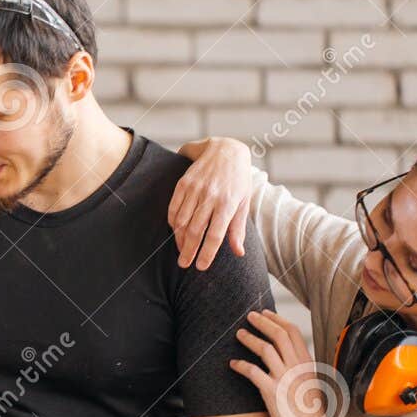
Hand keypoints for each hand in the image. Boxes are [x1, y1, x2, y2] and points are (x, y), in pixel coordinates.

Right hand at [169, 136, 254, 269]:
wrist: (226, 150)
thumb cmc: (238, 180)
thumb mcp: (244, 202)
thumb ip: (238, 229)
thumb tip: (238, 253)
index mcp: (227, 203)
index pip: (214, 235)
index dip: (206, 253)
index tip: (200, 266)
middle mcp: (210, 197)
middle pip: (195, 231)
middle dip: (188, 251)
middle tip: (184, 264)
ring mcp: (195, 189)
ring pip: (181, 221)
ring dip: (179, 239)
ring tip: (181, 250)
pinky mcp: (183, 183)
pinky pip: (173, 207)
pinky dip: (172, 222)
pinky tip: (175, 231)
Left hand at [229, 309, 342, 416]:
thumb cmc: (309, 411)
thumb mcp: (309, 382)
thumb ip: (299, 367)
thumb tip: (287, 356)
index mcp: (307, 362)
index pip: (292, 332)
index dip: (277, 320)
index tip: (266, 313)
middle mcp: (297, 367)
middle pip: (279, 335)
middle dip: (262, 322)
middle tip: (249, 316)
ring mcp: (285, 378)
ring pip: (265, 349)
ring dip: (249, 339)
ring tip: (239, 334)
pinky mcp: (272, 392)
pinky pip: (252, 372)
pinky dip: (240, 365)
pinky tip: (232, 364)